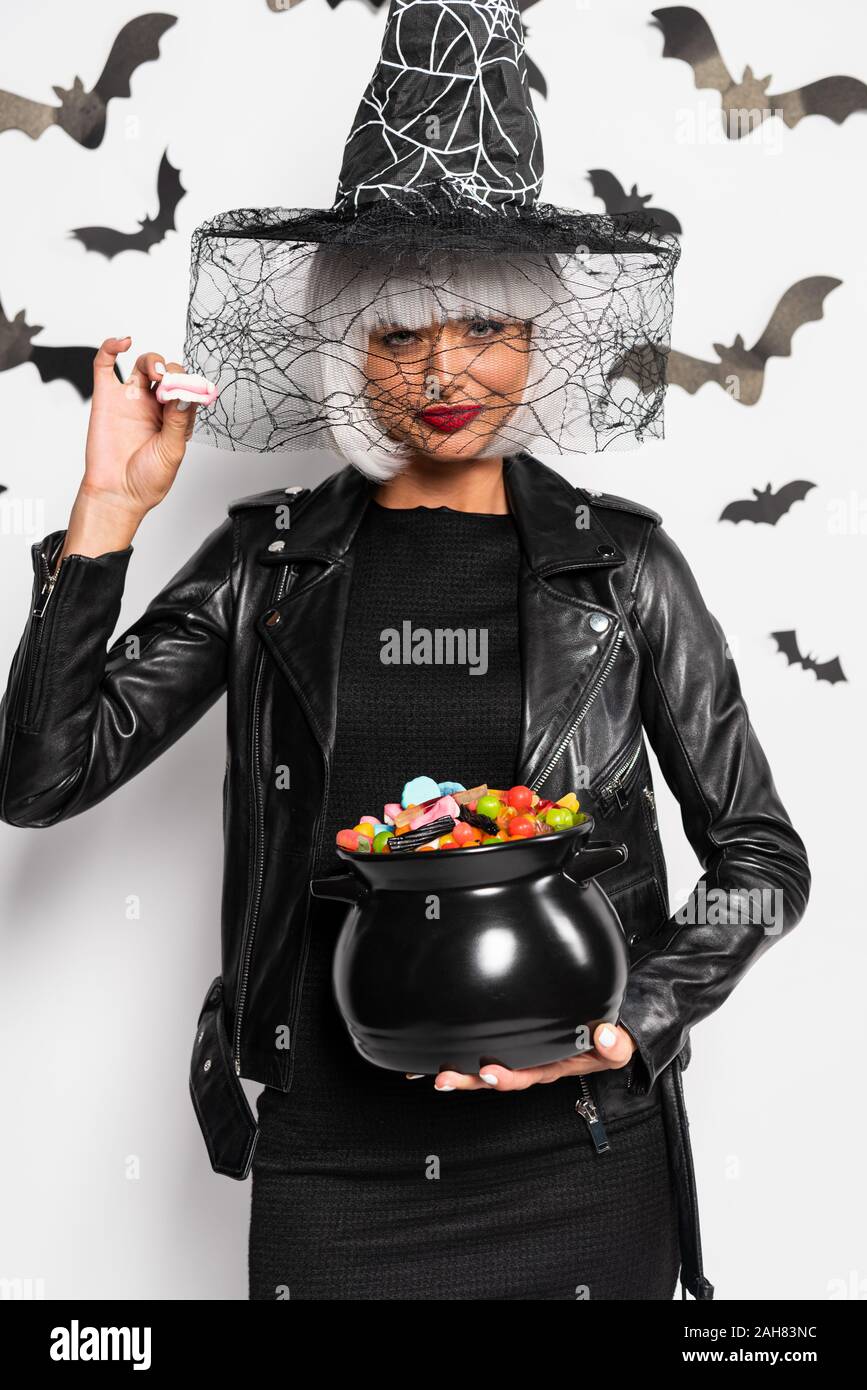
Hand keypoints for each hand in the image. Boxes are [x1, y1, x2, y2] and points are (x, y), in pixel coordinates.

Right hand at [83, 335, 198, 518]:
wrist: (116, 494)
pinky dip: (111, 346)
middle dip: (172, 370)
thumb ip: (178, 421)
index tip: (185, 395)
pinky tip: (124, 341)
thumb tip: (185, 393)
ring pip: (143, 365)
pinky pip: (105, 363)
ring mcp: (130, 399)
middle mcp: (155, 405)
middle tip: (169, 383)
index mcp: (176, 417)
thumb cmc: (147, 479)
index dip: (188, 384)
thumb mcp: (172, 451)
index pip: (187, 387)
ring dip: (153, 361)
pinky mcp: (106, 397)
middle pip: (167, 371)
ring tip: (156, 373)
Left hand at [404, 1023, 635, 1090]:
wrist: (603, 1032)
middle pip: (493, 1076)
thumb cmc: (605, 1041)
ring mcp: (517, 1056)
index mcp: (550, 1068)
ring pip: (481, 1065)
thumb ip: (614, 1046)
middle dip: (467, 1079)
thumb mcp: (617, 1047)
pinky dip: (458, 1051)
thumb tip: (605, 1035)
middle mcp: (528, 1065)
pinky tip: (432, 1052)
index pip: (525, 1075)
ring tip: (425, 1071)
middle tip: (442, 1077)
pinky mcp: (508, 1043)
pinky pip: (481, 1049)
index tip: (489, 1072)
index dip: (506, 1077)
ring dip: (455, 1069)